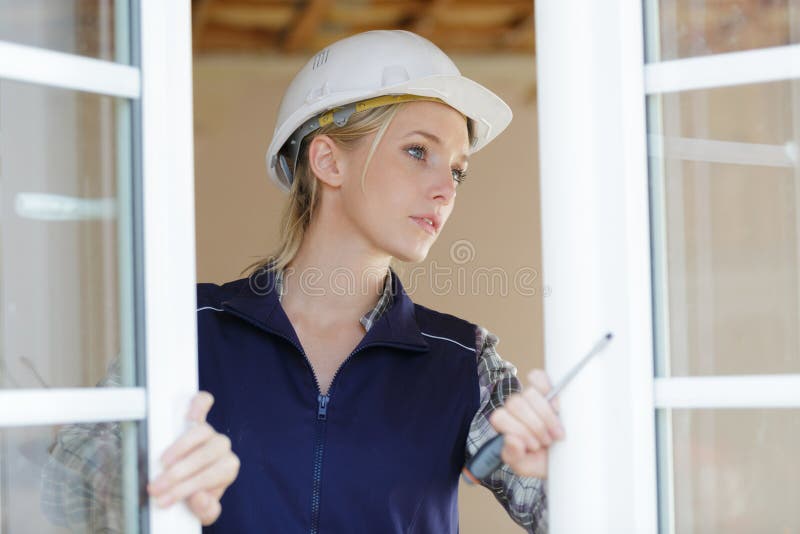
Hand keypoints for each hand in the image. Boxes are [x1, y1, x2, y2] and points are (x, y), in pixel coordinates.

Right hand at [147, 391, 240, 524]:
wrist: (195, 482)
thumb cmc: (198, 494)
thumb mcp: (203, 509)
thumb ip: (205, 509)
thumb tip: (199, 497)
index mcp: (227, 469)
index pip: (212, 476)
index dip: (188, 488)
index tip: (166, 500)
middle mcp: (221, 448)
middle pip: (205, 455)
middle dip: (179, 474)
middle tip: (156, 487)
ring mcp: (210, 431)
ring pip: (202, 432)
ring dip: (181, 448)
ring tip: (163, 463)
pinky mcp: (198, 417)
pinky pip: (204, 402)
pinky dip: (198, 404)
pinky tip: (190, 414)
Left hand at [487, 369, 564, 478]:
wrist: (567, 458)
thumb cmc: (542, 460)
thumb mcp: (525, 466)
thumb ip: (513, 456)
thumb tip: (510, 438)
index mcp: (504, 424)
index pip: (499, 416)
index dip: (518, 430)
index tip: (535, 445)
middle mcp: (514, 408)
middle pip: (515, 404)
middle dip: (535, 426)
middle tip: (547, 441)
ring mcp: (529, 396)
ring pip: (528, 393)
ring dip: (546, 415)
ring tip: (556, 432)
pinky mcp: (545, 387)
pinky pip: (537, 376)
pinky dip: (547, 389)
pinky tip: (557, 407)